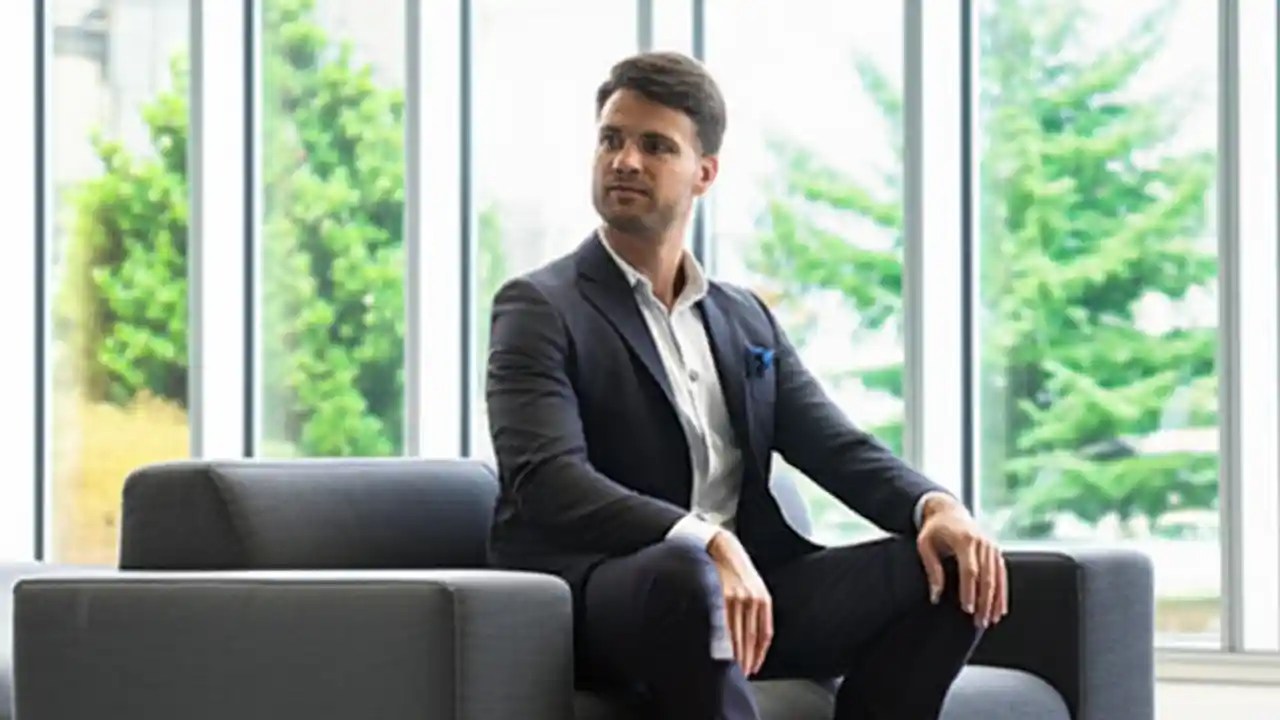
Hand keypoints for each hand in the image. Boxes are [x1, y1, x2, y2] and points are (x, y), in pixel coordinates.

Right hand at [707, 530, 772, 675]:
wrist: (718, 546)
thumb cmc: (735, 569)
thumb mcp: (752, 587)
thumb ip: (755, 610)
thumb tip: (752, 640)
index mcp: (762, 599)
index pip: (763, 635)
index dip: (758, 655)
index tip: (753, 668)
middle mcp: (750, 599)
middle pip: (748, 639)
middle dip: (744, 659)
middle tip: (739, 674)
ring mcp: (733, 598)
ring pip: (734, 635)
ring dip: (732, 655)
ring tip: (728, 669)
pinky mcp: (717, 595)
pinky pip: (720, 624)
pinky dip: (720, 640)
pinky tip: (717, 651)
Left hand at [916, 498, 1007, 627]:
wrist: (948, 510)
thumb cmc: (934, 529)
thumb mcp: (925, 545)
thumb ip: (932, 569)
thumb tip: (936, 596)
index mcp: (964, 539)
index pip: (970, 570)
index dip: (970, 590)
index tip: (968, 609)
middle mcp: (982, 542)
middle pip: (987, 577)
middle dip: (984, 601)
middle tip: (979, 622)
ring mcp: (992, 546)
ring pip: (997, 578)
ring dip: (995, 601)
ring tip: (990, 621)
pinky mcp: (996, 551)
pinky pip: (1002, 574)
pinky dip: (1002, 593)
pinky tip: (999, 609)